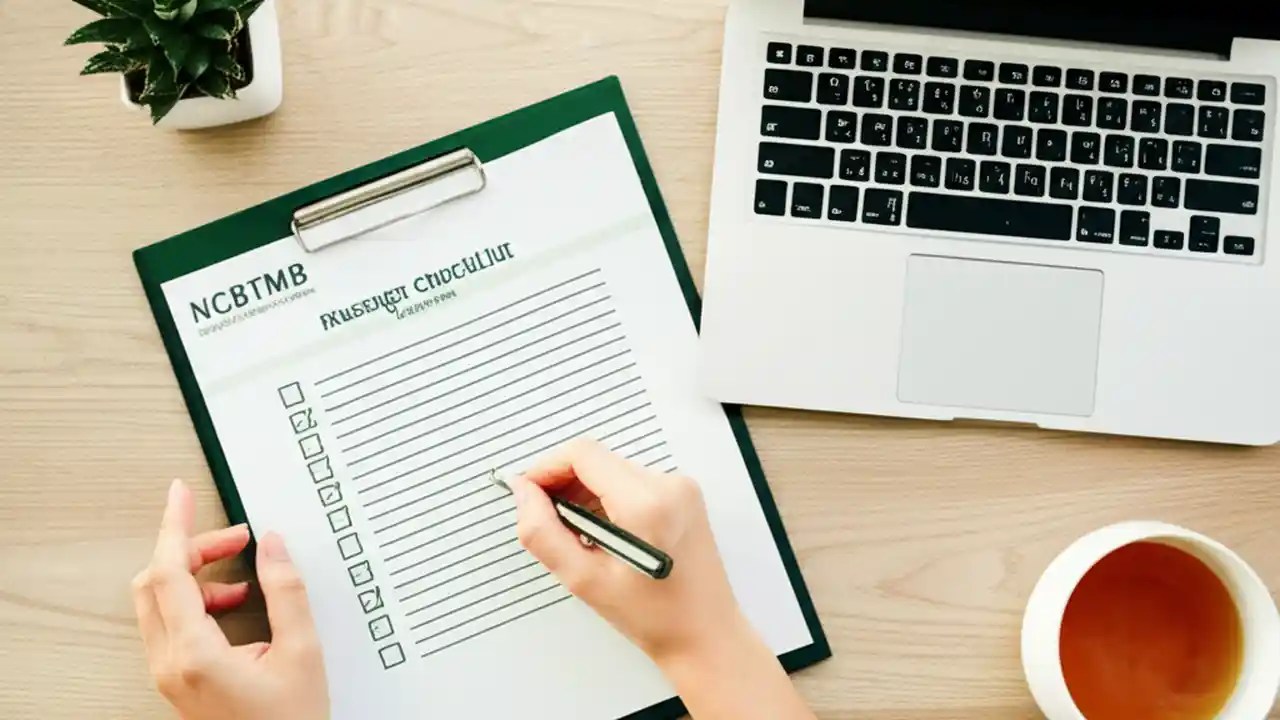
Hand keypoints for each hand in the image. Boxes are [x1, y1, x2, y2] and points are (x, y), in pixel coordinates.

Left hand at [132, 480, 328, 719]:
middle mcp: (170, 663)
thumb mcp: (302, 652)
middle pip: (155, 581)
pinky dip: (195, 600)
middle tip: (235, 536)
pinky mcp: (177, 678)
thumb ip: (287, 592)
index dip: (174, 525)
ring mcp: (168, 673)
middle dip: (192, 548)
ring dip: (195, 575)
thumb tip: (274, 546)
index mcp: (194, 654)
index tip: (180, 494)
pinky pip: (169, 624)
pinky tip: (234, 602)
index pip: (168, 572)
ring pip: (159, 602)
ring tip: (243, 574)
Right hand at [510, 439, 742, 663]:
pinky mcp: (685, 494)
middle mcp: (669, 484)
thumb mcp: (584, 580)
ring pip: (613, 470)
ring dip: (587, 494)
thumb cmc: (653, 617)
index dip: (547, 469)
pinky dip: (610, 499)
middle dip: (565, 484)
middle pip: (598, 460)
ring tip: (581, 538)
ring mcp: (682, 487)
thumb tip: (523, 492)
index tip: (529, 495)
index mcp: (647, 503)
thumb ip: (543, 532)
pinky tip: (606, 535)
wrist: (706, 635)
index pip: (583, 454)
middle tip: (551, 525)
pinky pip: (633, 481)